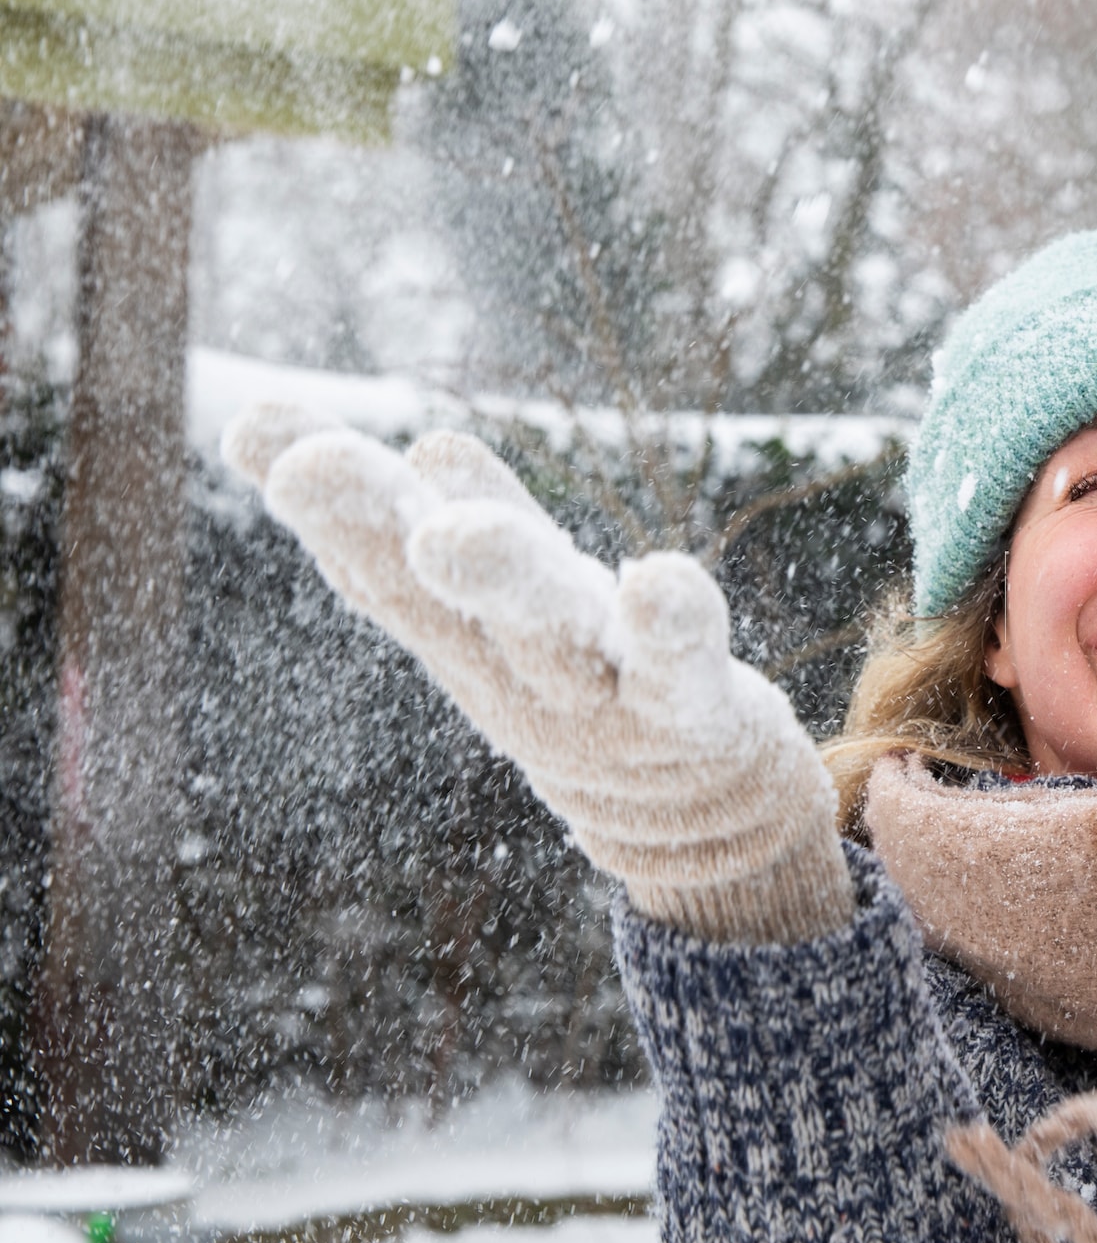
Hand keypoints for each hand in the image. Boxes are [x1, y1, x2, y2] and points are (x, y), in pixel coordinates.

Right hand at [221, 404, 851, 941]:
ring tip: (452, 533)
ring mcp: (597, 702)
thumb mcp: (536, 604)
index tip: (252, 429)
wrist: (699, 814)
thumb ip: (495, 524)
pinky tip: (659, 578)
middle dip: (374, 524)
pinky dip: (670, 626)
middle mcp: (515, 671)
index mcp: (468, 631)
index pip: (380, 561)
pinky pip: (676, 671)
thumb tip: (434, 446)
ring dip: (502, 579)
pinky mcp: (689, 716)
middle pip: (437, 599)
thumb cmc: (598, 683)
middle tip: (315, 466)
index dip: (322, 499)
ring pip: (545, 637)